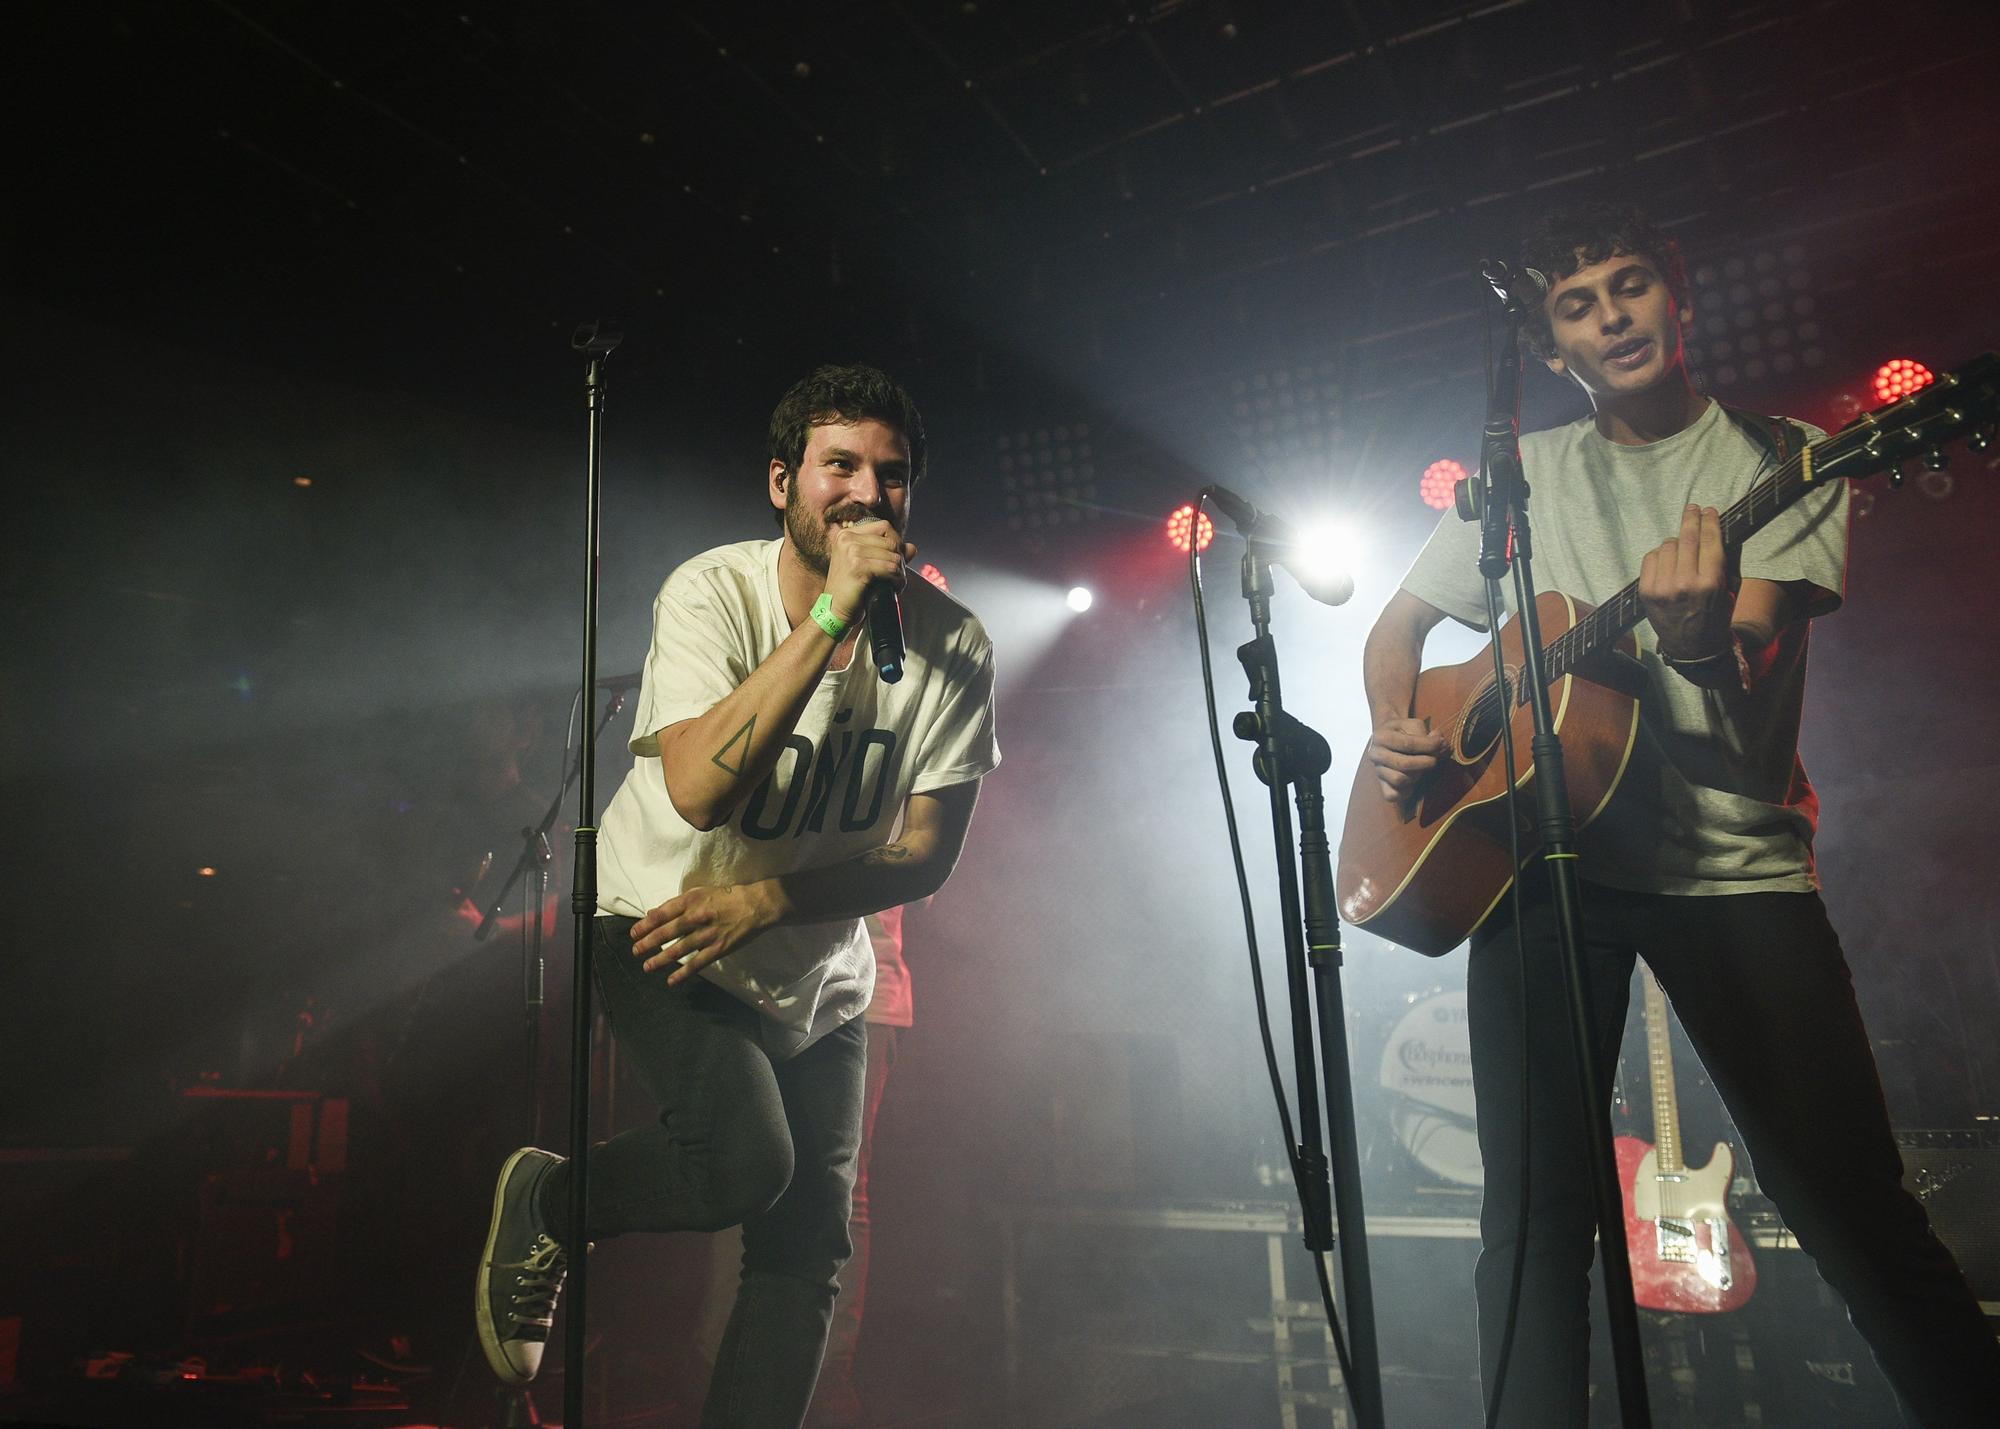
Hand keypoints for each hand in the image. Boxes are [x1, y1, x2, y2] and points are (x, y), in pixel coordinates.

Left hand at [631, 881, 779, 984]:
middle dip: (648, 943)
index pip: (662, 914)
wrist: (755, 905)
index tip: (634, 933)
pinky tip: (671, 981)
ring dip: (660, 959)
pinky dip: (683, 973)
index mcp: (691, 900)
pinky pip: (697, 963)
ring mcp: (707, 934)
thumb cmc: (726, 897)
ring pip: (678, 949)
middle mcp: (696, 917)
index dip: (645, 925)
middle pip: (666, 932)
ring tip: (647, 966)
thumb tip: (652, 913)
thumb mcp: (699, 893)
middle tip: (635, 951)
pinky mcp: (718, 949)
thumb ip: (676, 904)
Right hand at [823, 518, 915, 624]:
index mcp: (847, 534)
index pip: (884, 526)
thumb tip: (912, 548)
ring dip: (900, 572)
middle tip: (896, 576)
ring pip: (894, 556)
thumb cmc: (851, 589)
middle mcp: (847, 539)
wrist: (835, 610)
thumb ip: (889, 553)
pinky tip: (893, 588)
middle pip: (891, 541)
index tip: (893, 559)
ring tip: (894, 583)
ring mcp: (851, 552)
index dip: (895, 542)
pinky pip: (891, 568)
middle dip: (899, 560)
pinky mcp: (858, 567)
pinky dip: (897, 580)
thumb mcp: (867, 565)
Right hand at [1366, 714, 1447, 801]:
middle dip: (1424, 763)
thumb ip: (1427, 734)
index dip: (1428, 745)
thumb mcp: (1414, 725)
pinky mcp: (1382, 786)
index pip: (1408, 744)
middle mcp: (1375, 754)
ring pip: (1399, 780)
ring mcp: (1377, 771)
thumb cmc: (1404, 732)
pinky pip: (1392, 795)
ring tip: (1422, 769)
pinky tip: (1413, 782)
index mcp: (1380, 736)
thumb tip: (1441, 743)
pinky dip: (1405, 791)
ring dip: (1416, 775)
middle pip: (1403, 764)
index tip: (1440, 744)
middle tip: (1434, 760)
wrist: (1389, 739)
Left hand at [1640, 504, 1735, 660]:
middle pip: (1686, 538)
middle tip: (1692, 508)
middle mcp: (1684, 584)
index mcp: (1710, 583)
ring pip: (1667, 545)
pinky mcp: (1645, 591)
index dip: (1709, 521)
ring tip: (1683, 548)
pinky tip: (1668, 560)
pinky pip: (1651, 558)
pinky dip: (1660, 555)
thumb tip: (1724, 528)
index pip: (1709, 541)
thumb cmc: (1717, 614)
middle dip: (1690, 519)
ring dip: (1676, 542)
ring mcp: (1662, 588)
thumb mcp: (1731, 589)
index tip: (1708, 510)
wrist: (1693, 647)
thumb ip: (1729, 559)